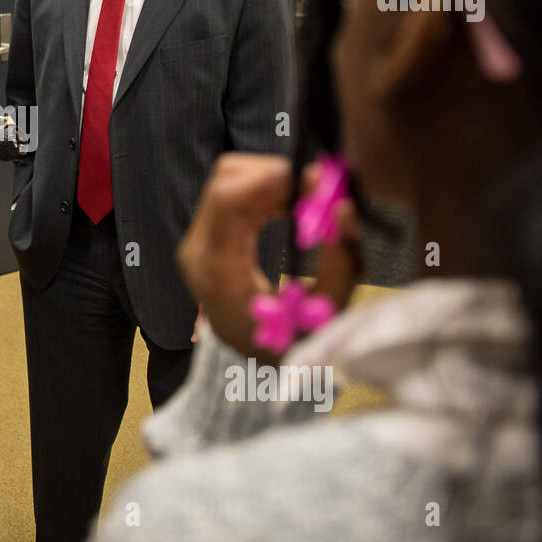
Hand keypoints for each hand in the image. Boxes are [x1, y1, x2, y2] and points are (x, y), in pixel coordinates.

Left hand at [176, 154, 360, 360]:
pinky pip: (232, 192)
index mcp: (217, 272)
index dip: (275, 177)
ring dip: (272, 179)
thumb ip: (340, 261)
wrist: (251, 367)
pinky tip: (292, 207)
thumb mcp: (327, 312)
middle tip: (319, 188)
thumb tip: (345, 206)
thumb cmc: (291, 345)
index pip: (230, 199)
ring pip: (228, 179)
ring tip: (309, 200)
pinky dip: (265, 189)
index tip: (318, 179)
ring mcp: (196, 242)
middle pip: (226, 179)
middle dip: (277, 173)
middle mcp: (197, 251)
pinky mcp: (205, 236)